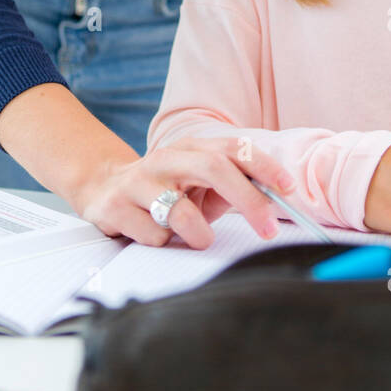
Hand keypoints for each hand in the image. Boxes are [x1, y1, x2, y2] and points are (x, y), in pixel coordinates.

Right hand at [76, 135, 294, 248]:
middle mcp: (166, 159)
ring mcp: (139, 182)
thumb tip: (267, 200)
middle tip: (269, 228)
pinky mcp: (116, 207)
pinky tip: (153, 233)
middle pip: (214, 169)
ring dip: (199, 234)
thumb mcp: (198, 183)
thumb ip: (229, 188)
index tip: (288, 188)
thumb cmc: (164, 189)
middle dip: (248, 200)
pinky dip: (164, 243)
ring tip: (197, 237)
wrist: (102, 187)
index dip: (264, 166)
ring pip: (182, 212)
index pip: (233, 148)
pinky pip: (154, 236)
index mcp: (191, 148)